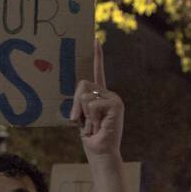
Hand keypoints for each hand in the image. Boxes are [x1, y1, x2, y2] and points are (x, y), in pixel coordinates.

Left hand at [70, 39, 122, 159]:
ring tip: (92, 124)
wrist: (100, 152)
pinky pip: (91, 103)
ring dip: (82, 112)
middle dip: (75, 102)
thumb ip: (79, 101)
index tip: (94, 39)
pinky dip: (90, 117)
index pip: (97, 71)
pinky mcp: (116, 104)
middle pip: (83, 83)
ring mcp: (114, 97)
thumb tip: (79, 93)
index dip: (97, 55)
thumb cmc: (90, 136)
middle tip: (77, 119)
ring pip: (85, 93)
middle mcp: (108, 93)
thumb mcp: (80, 115)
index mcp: (99, 94)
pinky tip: (98, 125)